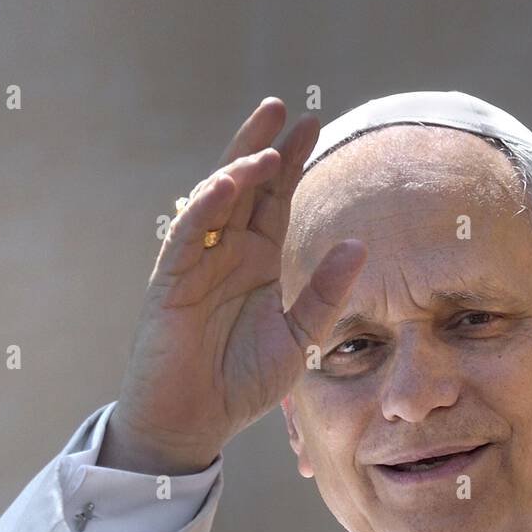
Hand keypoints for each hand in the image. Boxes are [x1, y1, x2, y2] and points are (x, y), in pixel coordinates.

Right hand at [103, 96, 366, 474]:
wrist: (194, 423)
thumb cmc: (240, 384)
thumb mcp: (298, 339)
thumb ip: (325, 294)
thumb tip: (360, 245)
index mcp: (257, 263)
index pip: (275, 200)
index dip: (292, 163)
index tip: (313, 125)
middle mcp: (226, 255)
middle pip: (245, 187)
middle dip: (265, 147)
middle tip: (286, 108)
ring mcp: (196, 265)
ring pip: (215, 201)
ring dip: (239, 167)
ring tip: (268, 141)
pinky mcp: (171, 284)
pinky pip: (188, 236)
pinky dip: (206, 207)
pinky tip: (229, 182)